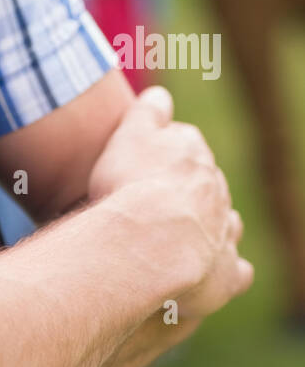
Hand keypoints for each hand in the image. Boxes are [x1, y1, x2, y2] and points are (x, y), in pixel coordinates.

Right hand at [89, 86, 252, 317]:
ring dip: (211, 224)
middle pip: (205, 181)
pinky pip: (236, 268)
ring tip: (184, 235)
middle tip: (154, 202)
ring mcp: (224, 229)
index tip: (142, 162)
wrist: (152, 242)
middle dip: (187, 188)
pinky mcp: (226, 271)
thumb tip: (162, 96)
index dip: (163, 151)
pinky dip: (228, 268)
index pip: (183, 141)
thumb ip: (148, 111)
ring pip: (225, 220)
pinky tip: (214, 270)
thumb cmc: (132, 184)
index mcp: (192, 151)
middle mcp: (215, 187)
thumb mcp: (131, 133)